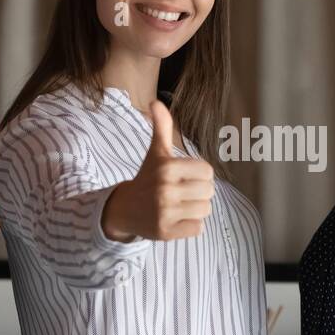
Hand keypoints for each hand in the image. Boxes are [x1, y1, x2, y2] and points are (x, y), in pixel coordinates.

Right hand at [101, 100, 214, 241]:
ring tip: (179, 206)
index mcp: (167, 168)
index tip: (184, 178)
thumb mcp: (155, 153)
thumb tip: (155, 101)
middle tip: (181, 194)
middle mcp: (165, 189)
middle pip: (209, 192)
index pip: (208, 172)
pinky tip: (176, 220)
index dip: (200, 176)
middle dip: (198, 193)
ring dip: (195, 210)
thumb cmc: (147, 178)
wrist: (124, 209)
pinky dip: (191, 226)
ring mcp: (164, 212)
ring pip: (205, 210)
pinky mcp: (165, 232)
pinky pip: (198, 228)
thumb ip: (161, 127)